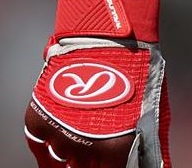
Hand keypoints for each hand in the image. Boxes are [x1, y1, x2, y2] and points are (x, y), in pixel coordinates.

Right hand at [26, 0, 169, 167]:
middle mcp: (86, 146)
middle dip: (93, 165)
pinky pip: (40, 151)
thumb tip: (150, 166)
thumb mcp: (151, 112)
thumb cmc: (134, 71)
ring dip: (74, 158)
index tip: (114, 165)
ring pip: (65, 162)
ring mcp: (61, 133)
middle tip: (98, 158)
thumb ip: (148, 146)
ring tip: (84, 148)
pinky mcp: (39, 121)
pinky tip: (57, 161)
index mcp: (117, 148)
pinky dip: (48, 157)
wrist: (106, 36)